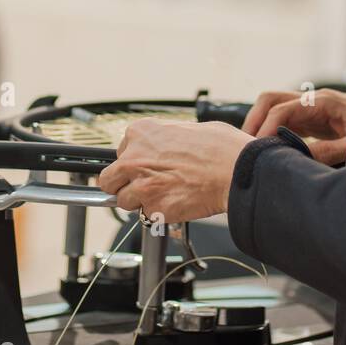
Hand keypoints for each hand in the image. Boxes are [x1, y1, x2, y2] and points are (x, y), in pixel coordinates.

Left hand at [98, 118, 253, 222]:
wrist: (236, 170)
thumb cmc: (220, 148)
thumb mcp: (187, 128)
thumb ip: (164, 138)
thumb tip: (163, 146)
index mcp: (140, 133)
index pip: (119, 154)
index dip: (133, 165)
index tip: (141, 170)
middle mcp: (134, 158)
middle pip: (109, 180)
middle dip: (124, 185)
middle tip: (141, 187)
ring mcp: (142, 185)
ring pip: (125, 201)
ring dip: (140, 202)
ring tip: (165, 195)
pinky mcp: (153, 209)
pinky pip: (146, 216)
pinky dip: (158, 214)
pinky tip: (177, 203)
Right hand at [242, 88, 345, 163]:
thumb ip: (330, 150)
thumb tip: (299, 159)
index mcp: (322, 102)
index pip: (283, 108)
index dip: (267, 127)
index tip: (259, 149)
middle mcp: (311, 101)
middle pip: (270, 99)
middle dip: (254, 120)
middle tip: (245, 146)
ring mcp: (309, 109)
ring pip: (273, 109)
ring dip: (260, 126)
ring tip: (252, 151)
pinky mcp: (309, 119)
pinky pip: (282, 121)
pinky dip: (270, 132)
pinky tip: (268, 152)